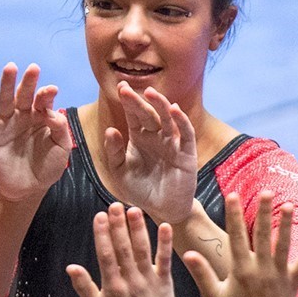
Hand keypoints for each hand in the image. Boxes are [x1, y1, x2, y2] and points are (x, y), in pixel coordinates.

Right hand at [0, 64, 71, 203]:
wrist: (27, 190)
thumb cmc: (47, 168)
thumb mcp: (61, 148)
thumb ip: (60, 128)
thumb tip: (53, 111)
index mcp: (41, 118)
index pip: (43, 101)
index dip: (46, 94)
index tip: (52, 90)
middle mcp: (23, 117)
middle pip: (24, 95)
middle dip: (28, 82)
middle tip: (33, 68)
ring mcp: (6, 124)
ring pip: (6, 100)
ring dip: (7, 83)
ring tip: (10, 67)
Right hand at [66, 205, 174, 296]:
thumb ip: (83, 286)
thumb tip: (70, 267)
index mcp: (112, 286)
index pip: (105, 256)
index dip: (102, 235)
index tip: (99, 216)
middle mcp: (130, 281)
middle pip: (123, 249)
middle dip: (119, 226)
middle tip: (115, 206)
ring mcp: (148, 280)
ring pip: (142, 251)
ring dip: (138, 229)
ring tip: (134, 210)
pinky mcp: (165, 281)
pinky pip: (165, 260)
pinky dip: (165, 243)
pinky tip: (165, 226)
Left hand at [100, 82, 197, 226]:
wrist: (162, 210)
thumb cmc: (140, 190)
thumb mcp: (120, 172)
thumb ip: (113, 152)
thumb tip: (110, 129)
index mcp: (139, 138)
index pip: (134, 115)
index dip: (128, 101)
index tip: (121, 87)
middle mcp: (156, 136)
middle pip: (148, 113)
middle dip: (138, 101)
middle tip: (126, 89)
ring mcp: (172, 142)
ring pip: (167, 118)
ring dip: (160, 104)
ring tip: (149, 93)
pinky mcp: (187, 152)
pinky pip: (185, 132)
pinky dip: (181, 120)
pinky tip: (173, 109)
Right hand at [181, 191, 297, 296]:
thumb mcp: (214, 296)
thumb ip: (201, 273)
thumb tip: (189, 254)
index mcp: (241, 270)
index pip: (235, 236)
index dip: (233, 215)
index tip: (232, 195)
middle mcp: (261, 268)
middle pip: (262, 235)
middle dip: (264, 212)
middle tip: (267, 192)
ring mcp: (278, 274)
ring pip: (283, 245)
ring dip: (285, 224)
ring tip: (288, 205)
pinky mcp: (292, 282)